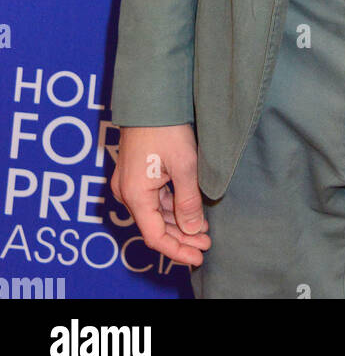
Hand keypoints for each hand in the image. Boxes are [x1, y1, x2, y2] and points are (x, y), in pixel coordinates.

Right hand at [111, 124, 211, 267]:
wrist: (151, 98)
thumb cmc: (166, 129)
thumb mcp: (184, 166)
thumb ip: (188, 201)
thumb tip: (193, 230)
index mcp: (135, 195)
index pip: (155, 237)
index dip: (177, 250)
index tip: (198, 256)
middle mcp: (127, 193)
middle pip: (154, 226)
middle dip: (181, 238)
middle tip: (206, 243)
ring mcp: (130, 183)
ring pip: (155, 213)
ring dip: (178, 223)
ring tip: (204, 230)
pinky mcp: (137, 173)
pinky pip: (154, 198)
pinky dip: (171, 207)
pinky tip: (190, 210)